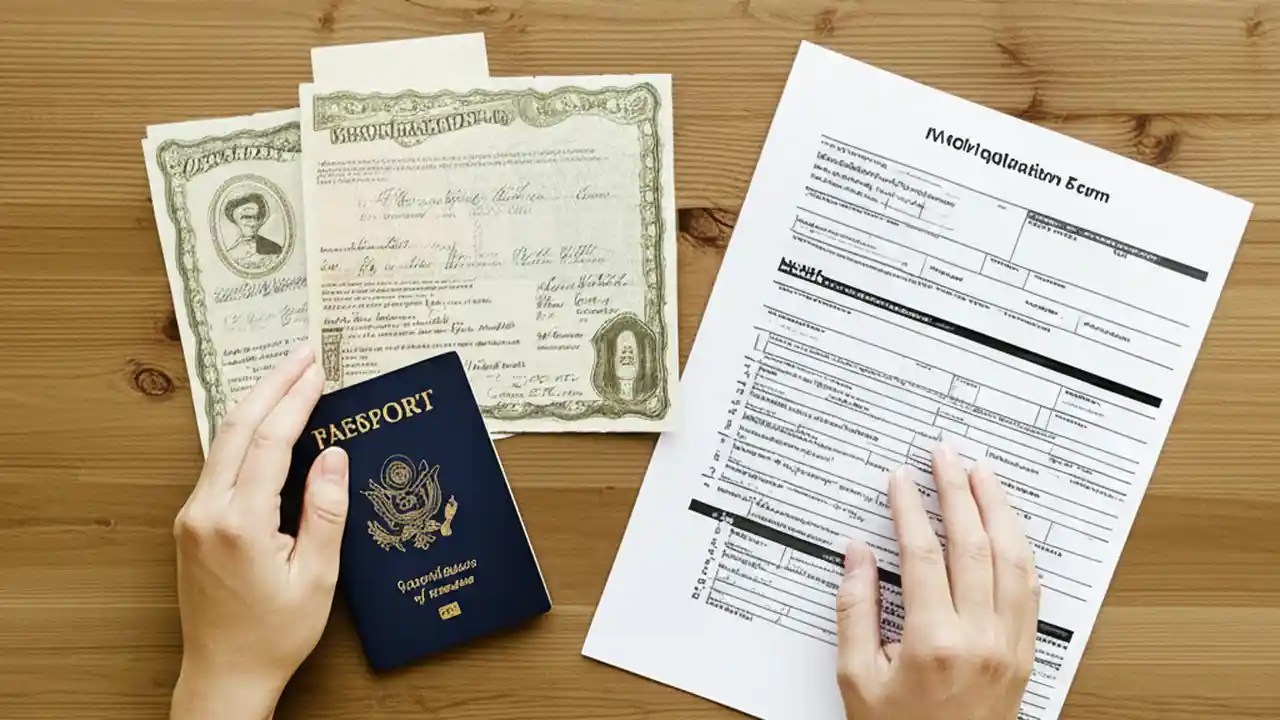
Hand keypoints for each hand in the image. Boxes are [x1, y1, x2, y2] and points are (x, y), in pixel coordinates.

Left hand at [170, 345, 348, 719]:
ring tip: (288, 376)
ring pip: (221, 441)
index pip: (268, 441)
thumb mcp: (317, 577)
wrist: (224, 673)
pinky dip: (243, 432)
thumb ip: (326, 512)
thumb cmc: (275, 634)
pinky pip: (217, 463)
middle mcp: (205, 512)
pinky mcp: (192, 524)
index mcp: (238, 523)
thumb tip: (334, 455)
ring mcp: (192, 516)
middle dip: (272, 385)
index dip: (296, 400)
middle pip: (236, 428)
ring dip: (255, 404)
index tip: (317, 370)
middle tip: (304, 353)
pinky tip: (265, 422)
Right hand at [835, 443, 1039, 719]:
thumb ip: (855, 610)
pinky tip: (1007, 526)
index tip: (900, 479)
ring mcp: (1009, 644)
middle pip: (974, 544)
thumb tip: (857, 553)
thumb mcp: (857, 677)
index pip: (923, 554)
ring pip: (1013, 559)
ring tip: (982, 474)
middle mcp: (980, 637)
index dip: (909, 509)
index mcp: (934, 642)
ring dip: (998, 509)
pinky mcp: (1024, 653)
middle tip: (945, 454)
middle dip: (957, 491)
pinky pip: (1030, 588)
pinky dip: (1020, 548)